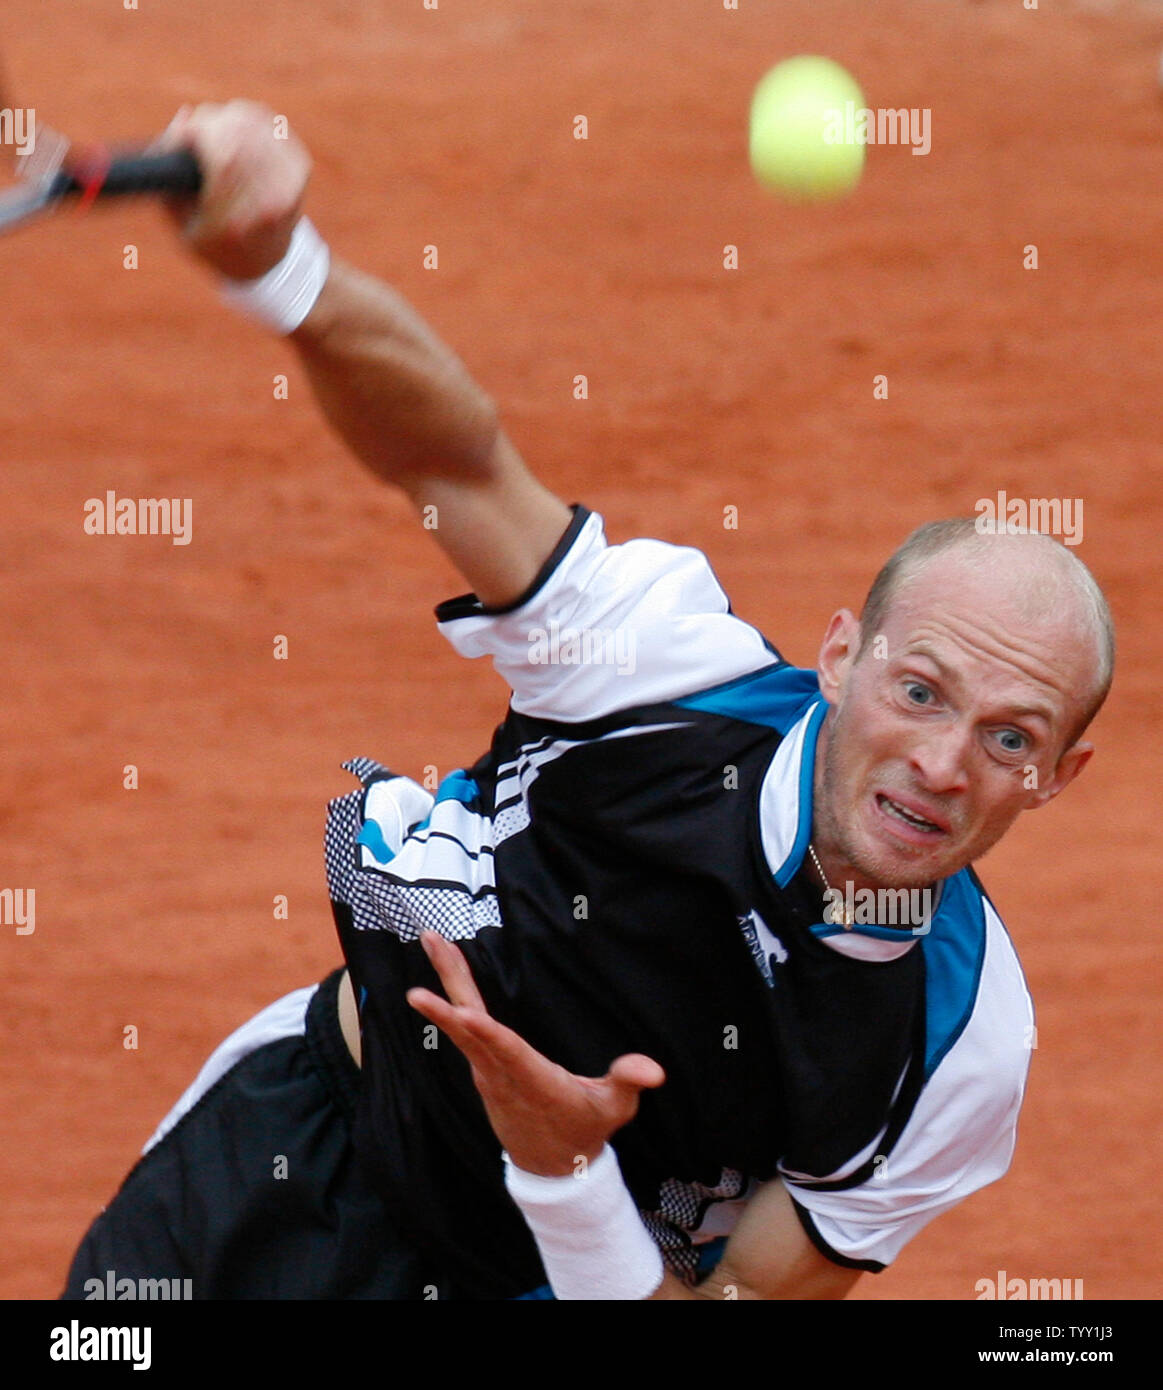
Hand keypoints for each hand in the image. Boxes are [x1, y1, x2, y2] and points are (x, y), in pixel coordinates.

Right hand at [155, 100, 310, 279]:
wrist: (265, 261)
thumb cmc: (214, 241)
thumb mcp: (183, 223)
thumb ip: (172, 176)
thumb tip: (184, 117)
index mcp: (236, 222)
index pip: (222, 157)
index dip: (194, 133)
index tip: (181, 136)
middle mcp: (269, 203)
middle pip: (237, 132)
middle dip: (208, 123)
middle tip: (196, 133)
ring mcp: (290, 183)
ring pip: (252, 121)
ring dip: (227, 118)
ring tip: (214, 132)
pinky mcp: (300, 165)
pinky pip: (269, 123)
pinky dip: (248, 119)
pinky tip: (237, 129)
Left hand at [407, 932, 664, 1176]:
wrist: (550, 1166)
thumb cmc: (582, 1131)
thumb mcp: (613, 1110)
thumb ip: (627, 1084)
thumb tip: (652, 1069)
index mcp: (535, 1082)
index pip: (507, 1053)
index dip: (486, 1032)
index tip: (461, 1011)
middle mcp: (503, 1074)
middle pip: (471, 1027)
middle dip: (450, 988)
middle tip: (433, 947)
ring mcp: (487, 1070)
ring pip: (462, 1023)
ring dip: (448, 980)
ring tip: (434, 941)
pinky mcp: (483, 1067)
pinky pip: (464, 1029)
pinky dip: (452, 998)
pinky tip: (447, 974)